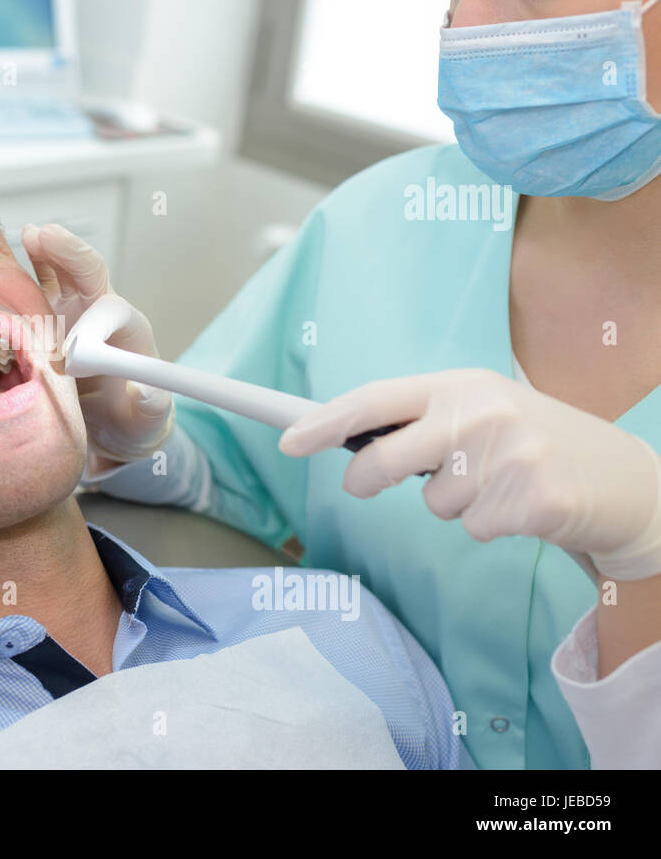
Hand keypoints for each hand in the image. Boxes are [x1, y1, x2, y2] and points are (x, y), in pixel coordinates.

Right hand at [22, 223, 173, 464]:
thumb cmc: (132, 419)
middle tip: (43, 235)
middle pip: (86, 272)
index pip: (113, 309)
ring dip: (43, 252)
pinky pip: (36, 289)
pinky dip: (23, 271)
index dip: (94, 318)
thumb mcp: (147, 421)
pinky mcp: (48, 320)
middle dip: (66, 252)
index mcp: (127, 330)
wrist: (112, 425)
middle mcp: (99, 312)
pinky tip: (7, 258)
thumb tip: (147, 391)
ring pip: (58, 273)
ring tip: (29, 235)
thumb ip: (151, 407)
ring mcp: (72, 312)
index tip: (75, 351)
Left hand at [277, 368, 660, 579]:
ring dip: (455, 505)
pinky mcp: (535, 499)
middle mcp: (482, 412)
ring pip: (433, 503)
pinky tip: (526, 506)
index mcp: (462, 385)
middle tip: (367, 485)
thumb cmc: (538, 445)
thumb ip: (424, 421)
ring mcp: (510, 455)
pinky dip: (492, 526)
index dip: (324, 421)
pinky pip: (473, 528)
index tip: (286, 441)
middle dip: (364, 481)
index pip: (375, 400)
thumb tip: (346, 440)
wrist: (628, 481)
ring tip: (500, 485)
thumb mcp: (484, 413)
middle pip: (384, 459)